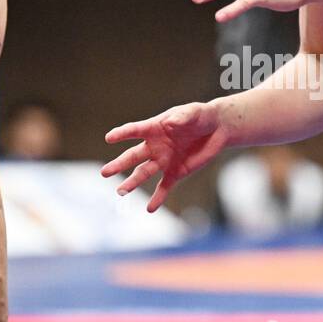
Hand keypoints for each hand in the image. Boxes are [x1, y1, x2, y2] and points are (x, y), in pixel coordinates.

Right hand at [102, 101, 228, 211]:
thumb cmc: (201, 116)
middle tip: (105, 173)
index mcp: (155, 128)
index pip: (135, 130)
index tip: (109, 138)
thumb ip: (182, 117)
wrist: (217, 130)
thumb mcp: (194, 112)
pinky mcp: (176, 172)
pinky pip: (164, 187)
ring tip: (120, 192)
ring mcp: (164, 160)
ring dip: (132, 183)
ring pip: (143, 173)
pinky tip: (150, 208)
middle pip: (133, 156)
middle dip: (119, 164)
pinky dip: (157, 198)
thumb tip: (171, 123)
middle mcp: (155, 146)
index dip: (122, 133)